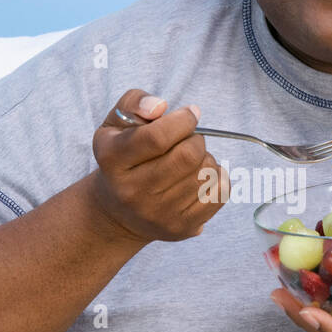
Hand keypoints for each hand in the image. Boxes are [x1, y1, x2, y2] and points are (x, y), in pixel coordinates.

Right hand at [90, 89, 229, 243]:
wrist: (117, 213)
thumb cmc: (123, 157)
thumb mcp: (116, 124)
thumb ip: (135, 103)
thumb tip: (160, 107)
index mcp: (113, 160)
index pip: (158, 137)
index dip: (183, 120)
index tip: (189, 114)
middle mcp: (132, 191)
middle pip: (187, 156)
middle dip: (197, 139)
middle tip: (189, 139)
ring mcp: (157, 214)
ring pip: (206, 173)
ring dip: (206, 158)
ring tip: (191, 160)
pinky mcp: (179, 228)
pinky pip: (219, 194)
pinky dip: (218, 177)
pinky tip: (202, 175)